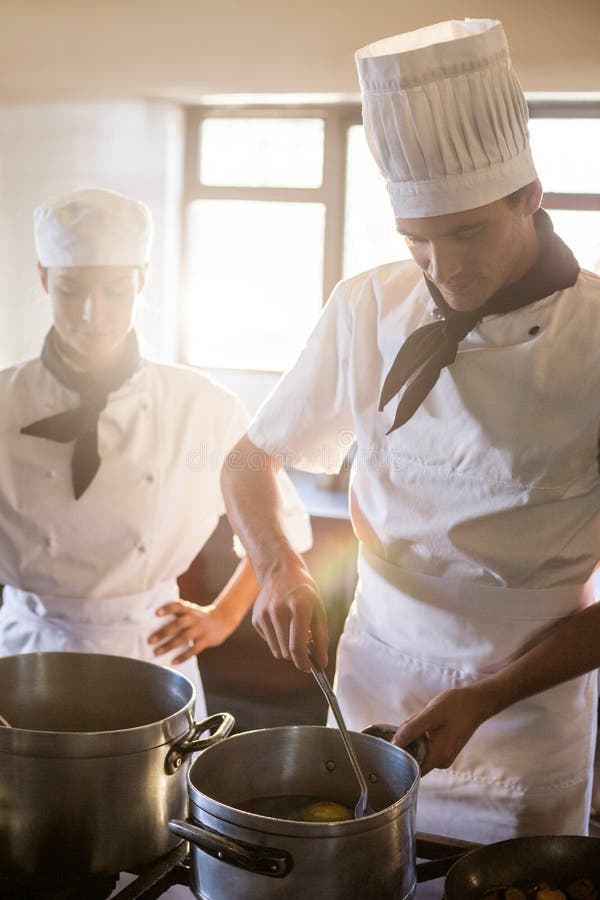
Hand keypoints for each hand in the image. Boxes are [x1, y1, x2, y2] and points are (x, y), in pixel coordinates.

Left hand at [148, 599, 235, 663]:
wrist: (223, 620)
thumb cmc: (200, 617)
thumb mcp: (191, 610)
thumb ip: (178, 615)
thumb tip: (155, 623)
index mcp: (189, 610)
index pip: (177, 606)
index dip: (167, 609)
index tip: (156, 613)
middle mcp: (194, 618)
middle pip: (178, 624)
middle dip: (163, 632)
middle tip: (150, 640)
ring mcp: (201, 629)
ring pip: (184, 638)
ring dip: (169, 645)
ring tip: (156, 652)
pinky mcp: (206, 640)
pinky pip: (194, 650)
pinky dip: (183, 656)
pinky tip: (173, 662)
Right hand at [253, 547, 327, 670]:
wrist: (279, 571)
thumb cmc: (304, 591)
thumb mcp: (318, 609)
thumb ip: (321, 637)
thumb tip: (321, 663)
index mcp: (299, 606)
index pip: (298, 645)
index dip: (304, 662)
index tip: (309, 668)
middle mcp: (278, 610)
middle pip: (286, 651)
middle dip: (297, 656)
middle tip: (306, 649)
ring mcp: (264, 614)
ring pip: (277, 650)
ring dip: (287, 648)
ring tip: (294, 633)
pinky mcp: (256, 619)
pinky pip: (269, 641)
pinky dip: (277, 639)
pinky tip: (282, 623)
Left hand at [392, 685, 492, 775]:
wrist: (476, 702)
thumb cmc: (455, 707)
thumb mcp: (430, 715)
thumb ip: (410, 730)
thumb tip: (393, 744)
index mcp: (438, 757)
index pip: (410, 768)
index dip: (399, 757)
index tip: (392, 741)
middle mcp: (441, 762)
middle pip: (413, 757)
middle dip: (407, 741)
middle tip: (412, 722)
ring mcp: (443, 756)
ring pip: (418, 749)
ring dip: (414, 736)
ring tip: (423, 719)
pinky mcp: (444, 749)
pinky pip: (425, 745)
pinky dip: (421, 734)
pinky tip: (428, 722)